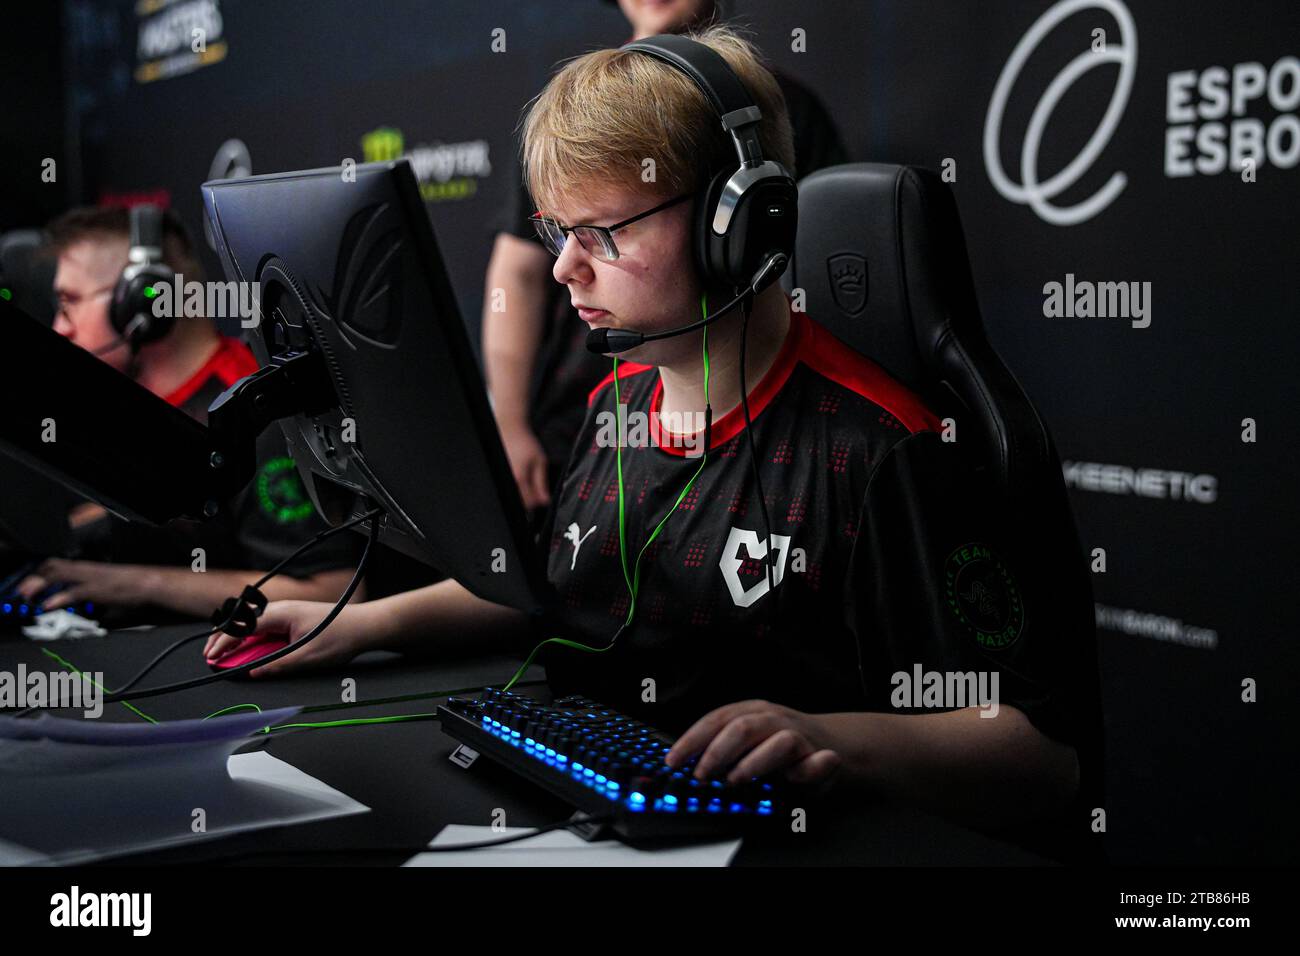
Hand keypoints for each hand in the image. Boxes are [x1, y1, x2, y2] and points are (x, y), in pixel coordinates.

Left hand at [16, 559, 156, 609]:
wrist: (152, 584)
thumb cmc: (137, 587)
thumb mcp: (112, 591)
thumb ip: (98, 601)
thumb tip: (96, 615)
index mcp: (90, 569)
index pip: (58, 565)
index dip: (41, 573)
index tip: (31, 584)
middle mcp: (87, 570)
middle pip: (52, 567)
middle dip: (34, 578)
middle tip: (23, 592)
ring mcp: (90, 578)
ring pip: (56, 575)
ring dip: (38, 586)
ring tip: (28, 597)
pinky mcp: (96, 589)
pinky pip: (71, 593)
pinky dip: (56, 599)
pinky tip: (46, 606)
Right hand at [204, 600, 375, 677]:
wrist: (364, 626)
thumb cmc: (340, 637)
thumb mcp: (306, 658)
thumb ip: (277, 665)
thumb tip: (253, 673)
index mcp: (280, 614)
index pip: (242, 627)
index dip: (223, 642)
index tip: (212, 656)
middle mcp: (280, 610)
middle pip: (243, 622)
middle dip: (223, 638)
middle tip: (211, 656)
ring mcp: (287, 613)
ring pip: (253, 625)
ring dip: (236, 638)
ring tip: (223, 653)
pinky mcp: (293, 619)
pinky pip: (265, 627)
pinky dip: (251, 638)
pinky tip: (247, 649)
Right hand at [499, 422, 550, 510]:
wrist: (509, 430)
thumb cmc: (523, 442)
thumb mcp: (540, 460)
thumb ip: (542, 482)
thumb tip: (544, 500)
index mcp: (519, 478)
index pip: (529, 503)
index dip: (538, 501)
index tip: (543, 496)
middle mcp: (508, 480)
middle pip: (520, 502)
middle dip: (530, 499)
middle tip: (536, 489)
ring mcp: (502, 478)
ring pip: (513, 496)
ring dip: (522, 493)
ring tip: (526, 479)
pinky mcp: (498, 475)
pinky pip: (508, 487)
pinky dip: (515, 486)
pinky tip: (518, 476)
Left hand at [664, 700, 842, 789]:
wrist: (832, 743)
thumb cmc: (780, 746)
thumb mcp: (748, 741)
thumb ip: (721, 749)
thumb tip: (682, 763)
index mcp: (749, 712)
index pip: (715, 720)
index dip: (691, 740)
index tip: (673, 760)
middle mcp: (772, 719)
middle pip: (741, 728)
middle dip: (717, 752)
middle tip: (700, 775)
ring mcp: (798, 736)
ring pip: (778, 742)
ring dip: (755, 762)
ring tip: (736, 779)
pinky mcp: (822, 757)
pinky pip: (818, 762)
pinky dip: (810, 768)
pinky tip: (795, 777)